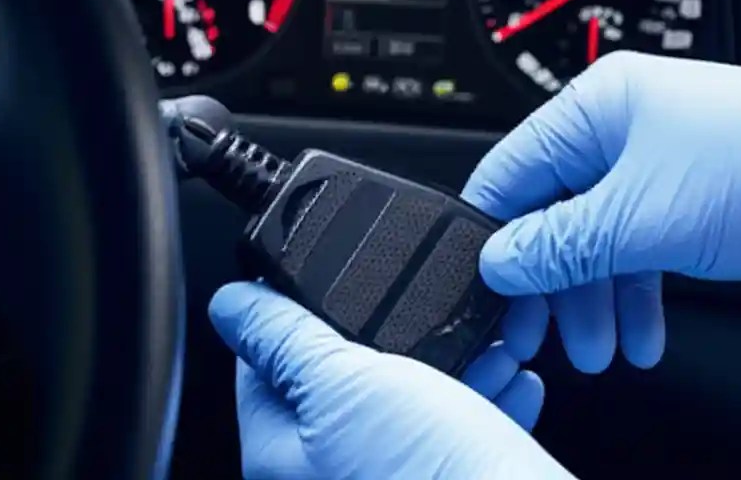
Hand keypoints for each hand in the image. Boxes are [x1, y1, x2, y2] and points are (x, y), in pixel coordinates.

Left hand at [208, 282, 573, 479]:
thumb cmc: (426, 479)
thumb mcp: (341, 383)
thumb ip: (283, 339)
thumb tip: (230, 305)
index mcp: (282, 457)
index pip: (262, 365)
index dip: (293, 313)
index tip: (326, 281)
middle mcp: (329, 475)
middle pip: (343, 377)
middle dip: (390, 334)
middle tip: (416, 306)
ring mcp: (386, 478)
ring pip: (410, 400)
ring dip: (450, 361)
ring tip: (482, 341)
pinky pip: (458, 431)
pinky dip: (485, 398)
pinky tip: (509, 381)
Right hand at [463, 49, 740, 372]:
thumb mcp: (640, 220)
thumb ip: (560, 246)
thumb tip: (500, 260)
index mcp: (595, 107)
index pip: (511, 172)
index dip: (493, 234)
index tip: (488, 287)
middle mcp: (620, 126)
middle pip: (554, 212)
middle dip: (552, 281)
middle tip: (540, 334)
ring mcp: (657, 159)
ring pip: (599, 236)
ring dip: (597, 297)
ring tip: (598, 348)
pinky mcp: (689, 192)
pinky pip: (640, 243)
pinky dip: (637, 288)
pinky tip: (642, 332)